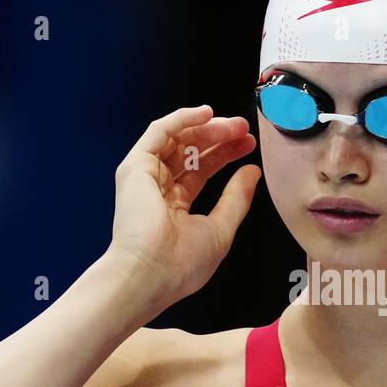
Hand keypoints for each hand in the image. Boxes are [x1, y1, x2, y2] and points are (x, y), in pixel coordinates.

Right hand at [107, 104, 260, 305]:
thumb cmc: (181, 264)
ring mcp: (145, 177)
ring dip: (206, 127)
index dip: (225, 155)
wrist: (151, 273)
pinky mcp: (135, 168)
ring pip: (178, 140)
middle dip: (219, 138)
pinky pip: (159, 132)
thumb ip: (236, 198)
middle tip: (244, 130)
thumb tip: (251, 172)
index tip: (248, 146)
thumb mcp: (221, 228)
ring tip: (233, 125)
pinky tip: (205, 113)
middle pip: (191, 152)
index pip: (201, 170)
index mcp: (174, 207)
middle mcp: (158, 189)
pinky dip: (182, 119)